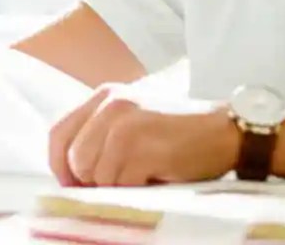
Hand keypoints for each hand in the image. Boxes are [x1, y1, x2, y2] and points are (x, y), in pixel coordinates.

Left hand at [48, 85, 239, 186]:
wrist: (227, 129)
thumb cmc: (179, 130)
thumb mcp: (133, 116)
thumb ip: (100, 132)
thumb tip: (70, 172)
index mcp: (104, 95)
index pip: (57, 133)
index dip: (59, 166)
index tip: (73, 184)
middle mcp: (111, 105)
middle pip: (76, 160)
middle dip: (93, 181)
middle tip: (122, 182)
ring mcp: (127, 126)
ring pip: (98, 177)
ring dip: (120, 186)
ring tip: (145, 174)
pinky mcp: (145, 149)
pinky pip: (123, 185)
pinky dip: (138, 189)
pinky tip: (157, 176)